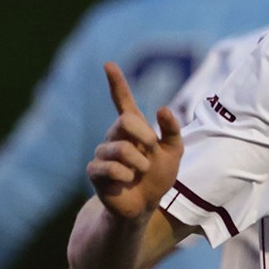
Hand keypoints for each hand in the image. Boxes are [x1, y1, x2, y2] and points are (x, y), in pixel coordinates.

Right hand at [89, 62, 183, 219]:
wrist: (145, 205)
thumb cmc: (157, 177)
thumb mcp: (173, 153)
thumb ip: (172, 131)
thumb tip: (162, 109)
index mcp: (133, 128)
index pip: (122, 100)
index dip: (116, 82)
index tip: (108, 64)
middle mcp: (114, 136)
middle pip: (126, 121)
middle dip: (145, 138)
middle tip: (151, 153)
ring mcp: (102, 152)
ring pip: (121, 149)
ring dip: (139, 164)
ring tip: (138, 174)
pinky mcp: (94, 171)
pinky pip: (110, 167)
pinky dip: (124, 176)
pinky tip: (125, 182)